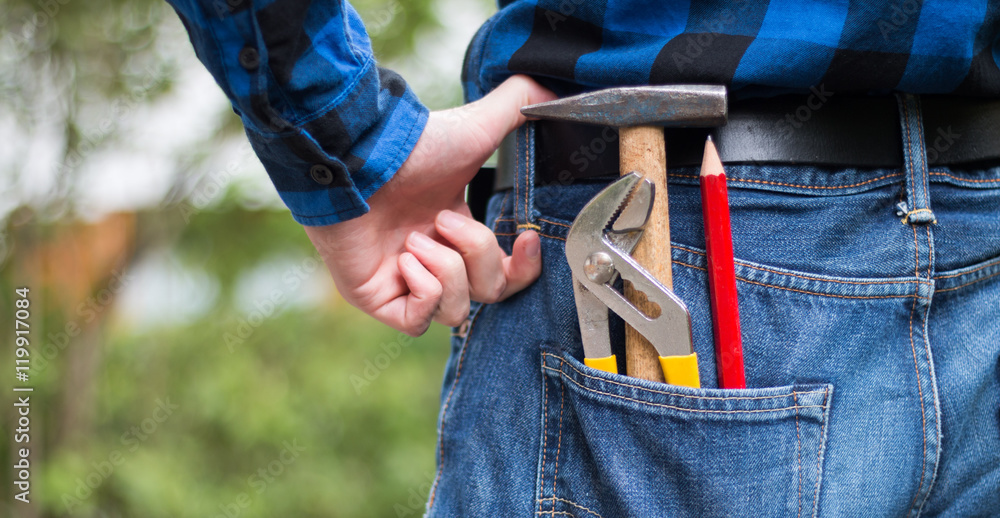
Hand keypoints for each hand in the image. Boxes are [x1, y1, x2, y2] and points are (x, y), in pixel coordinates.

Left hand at [304, 75, 556, 335]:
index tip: (527, 240)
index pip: (506, 276)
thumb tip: (553, 93)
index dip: (524, 268)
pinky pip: (418, 322)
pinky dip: (421, 291)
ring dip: (444, 270)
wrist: (358, 159)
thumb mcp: (477, 128)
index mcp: (458, 232)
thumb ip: (516, 107)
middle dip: (476, 255)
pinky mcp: (378, 300)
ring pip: (456, 312)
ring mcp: (405, 283)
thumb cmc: (412, 145)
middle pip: (487, 293)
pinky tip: (402, 259)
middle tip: (442, 220)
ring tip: (414, 238)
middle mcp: (434, 260)